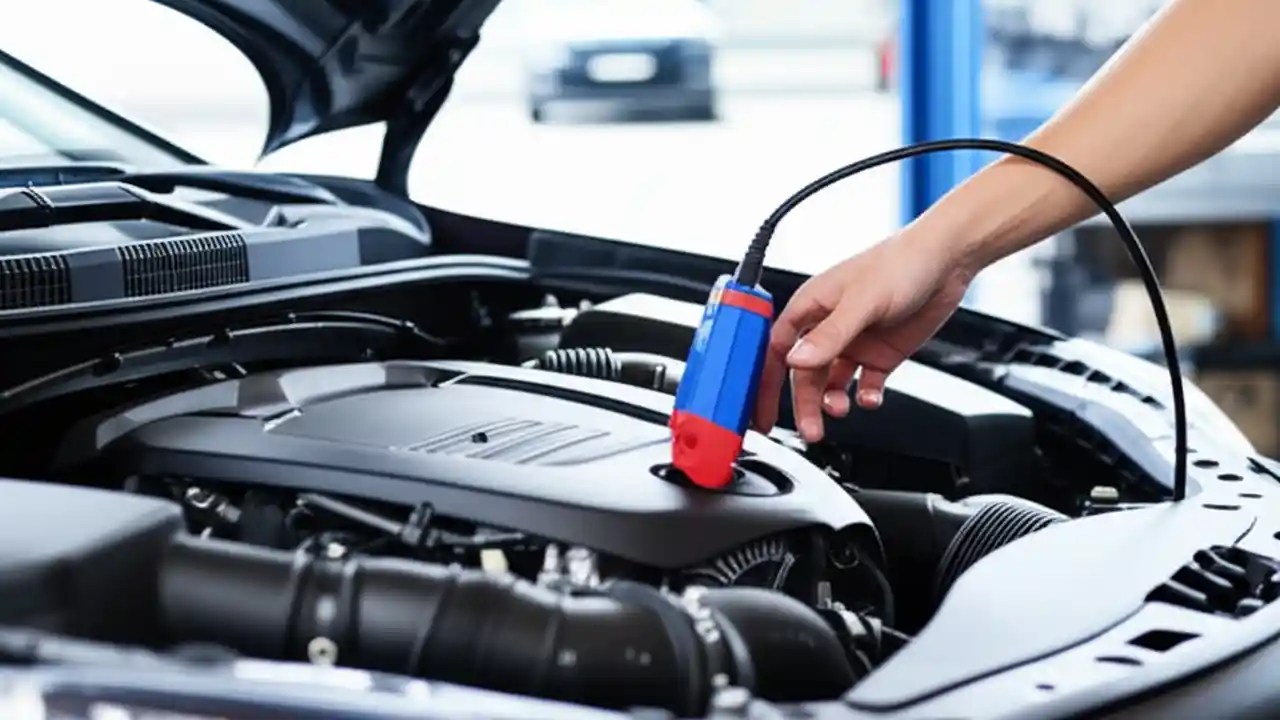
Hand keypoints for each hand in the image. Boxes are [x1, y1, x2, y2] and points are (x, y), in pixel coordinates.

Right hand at [752, 230, 975, 441]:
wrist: (948, 262)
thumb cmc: (900, 264)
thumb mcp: (862, 302)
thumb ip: (830, 335)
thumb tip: (797, 361)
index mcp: (812, 307)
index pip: (777, 349)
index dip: (767, 381)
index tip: (763, 410)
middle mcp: (828, 326)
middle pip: (804, 373)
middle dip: (804, 403)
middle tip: (810, 429)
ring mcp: (854, 341)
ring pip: (831, 382)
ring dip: (831, 401)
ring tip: (840, 410)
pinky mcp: (880, 353)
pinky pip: (863, 384)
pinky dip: (864, 396)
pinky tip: (870, 398)